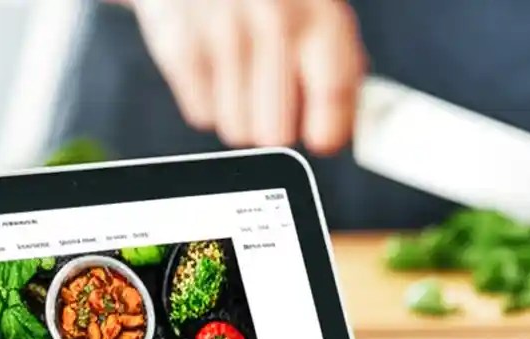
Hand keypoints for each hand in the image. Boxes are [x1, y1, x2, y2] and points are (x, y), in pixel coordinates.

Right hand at [126, 0, 366, 153]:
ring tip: (243, 75)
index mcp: (320, 15)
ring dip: (241, 114)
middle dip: (276, 124)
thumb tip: (349, 122)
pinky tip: (217, 66)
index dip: (327, 131)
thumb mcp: (315, 8)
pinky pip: (203, 115)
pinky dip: (210, 100)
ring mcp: (223, 36)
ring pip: (238, 131)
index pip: (333, 99)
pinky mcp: (180, 47)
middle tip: (275, 98)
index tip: (322, 135)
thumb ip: (337, 63)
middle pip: (277, 133)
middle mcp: (273, 22)